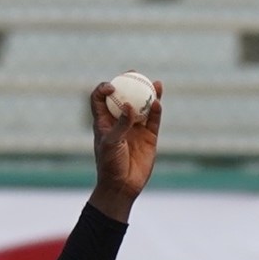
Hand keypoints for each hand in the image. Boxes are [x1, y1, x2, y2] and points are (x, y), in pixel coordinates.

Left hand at [88, 77, 162, 221]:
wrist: (122, 186)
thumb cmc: (109, 165)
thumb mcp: (111, 143)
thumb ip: (120, 124)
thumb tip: (128, 105)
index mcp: (104, 122)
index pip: (100, 100)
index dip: (104, 89)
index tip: (113, 87)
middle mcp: (119, 122)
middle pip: (123, 98)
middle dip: (128, 84)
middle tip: (135, 74)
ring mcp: (135, 129)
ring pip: (143, 107)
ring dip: (148, 94)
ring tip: (155, 83)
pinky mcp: (149, 137)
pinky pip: (154, 120)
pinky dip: (156, 111)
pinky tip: (158, 102)